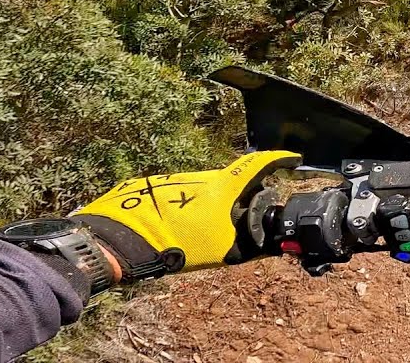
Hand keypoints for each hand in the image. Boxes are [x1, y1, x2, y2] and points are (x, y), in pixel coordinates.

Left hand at [73, 151, 300, 280]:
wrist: (118, 243)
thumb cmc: (175, 246)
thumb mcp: (221, 250)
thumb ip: (248, 243)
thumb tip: (268, 243)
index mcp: (221, 187)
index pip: (257, 164)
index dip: (278, 159)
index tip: (291, 158)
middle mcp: (198, 176)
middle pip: (226, 184)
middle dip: (234, 200)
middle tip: (231, 224)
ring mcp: (171, 180)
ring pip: (198, 192)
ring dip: (201, 209)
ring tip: (190, 236)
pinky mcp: (147, 188)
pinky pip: (172, 197)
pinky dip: (176, 212)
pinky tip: (167, 233)